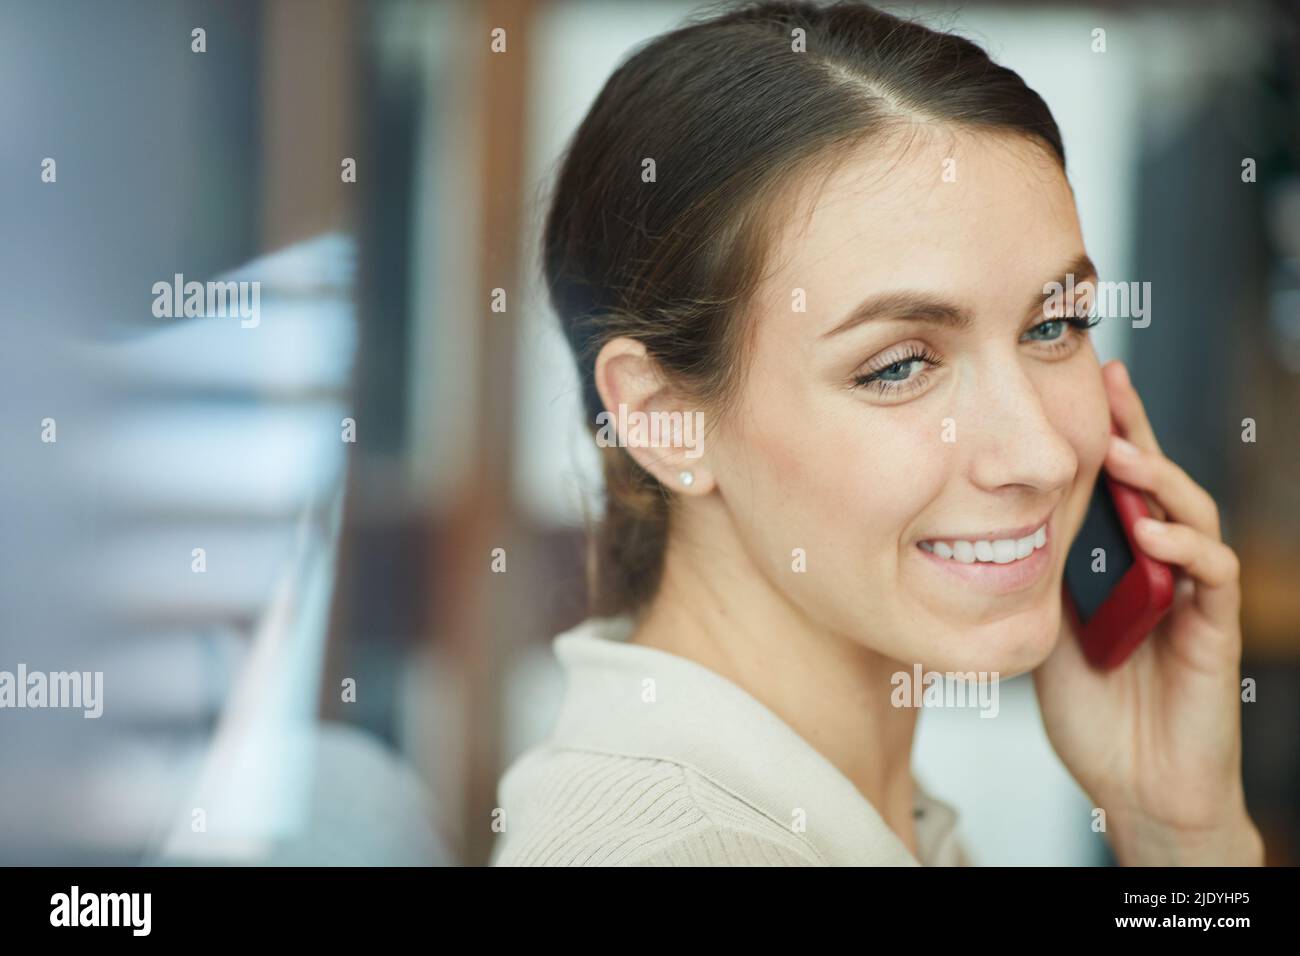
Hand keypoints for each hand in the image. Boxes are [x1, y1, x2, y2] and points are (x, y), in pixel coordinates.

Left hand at [1033, 359, 1263, 864]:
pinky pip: (1209, 577)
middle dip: (1135, 430)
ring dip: (1158, 481)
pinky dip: (1184, 549)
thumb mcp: (1046, 630)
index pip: (1117, 485)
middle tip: (1109, 384)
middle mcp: (1162, 569)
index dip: (1105, 434)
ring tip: (1123, 453)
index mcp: (1120, 562)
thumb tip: (993, 530)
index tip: (1079, 382)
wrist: (1135, 786)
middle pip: (1157, 483)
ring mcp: (1191, 596)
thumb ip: (1038, 580)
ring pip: (1191, 516)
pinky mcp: (1213, 631)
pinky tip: (1152, 533)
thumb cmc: (1094, 712)